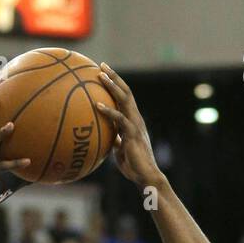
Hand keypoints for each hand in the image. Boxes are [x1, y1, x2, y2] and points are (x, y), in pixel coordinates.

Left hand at [96, 65, 162, 189]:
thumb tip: (108, 138)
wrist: (146, 176)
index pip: (124, 97)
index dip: (115, 84)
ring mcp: (135, 124)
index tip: (103, 73)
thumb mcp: (120, 150)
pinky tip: (97, 105)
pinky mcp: (132, 134)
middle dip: (114, 77)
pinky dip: (108, 111)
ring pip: (124, 99)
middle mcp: (135, 118)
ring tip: (100, 76)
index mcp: (133, 120)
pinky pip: (119, 119)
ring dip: (112, 86)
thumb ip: (116, 140)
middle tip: (101, 66)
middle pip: (125, 92)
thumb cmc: (133, 165)